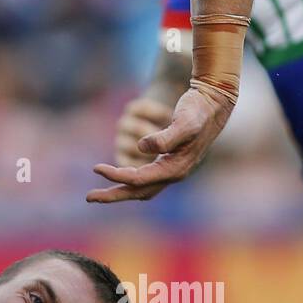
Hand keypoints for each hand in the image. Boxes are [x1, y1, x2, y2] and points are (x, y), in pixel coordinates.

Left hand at [87, 86, 230, 202]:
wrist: (214, 104)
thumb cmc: (198, 110)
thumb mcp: (185, 122)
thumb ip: (165, 137)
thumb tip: (142, 147)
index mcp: (175, 168)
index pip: (138, 179)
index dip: (116, 175)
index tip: (95, 168)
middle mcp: (174, 173)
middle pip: (138, 192)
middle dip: (113, 195)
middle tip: (88, 198)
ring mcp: (172, 169)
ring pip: (142, 188)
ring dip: (120, 190)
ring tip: (99, 192)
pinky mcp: (170, 162)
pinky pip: (146, 179)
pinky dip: (130, 181)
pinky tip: (119, 176)